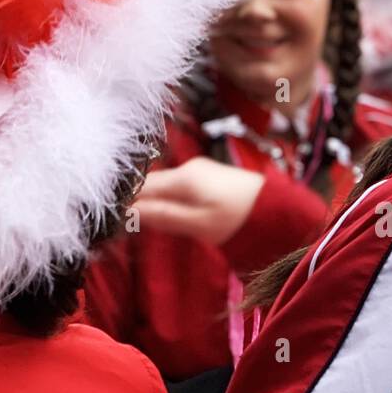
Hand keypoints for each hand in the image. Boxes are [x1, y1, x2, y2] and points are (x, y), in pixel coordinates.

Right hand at [132, 157, 265, 245]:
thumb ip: (164, 216)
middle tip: (126, 224)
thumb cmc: (239, 220)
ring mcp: (198, 169)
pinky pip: (176, 184)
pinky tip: (170, 212)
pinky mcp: (207, 175)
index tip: (113, 219)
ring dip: (153, 200)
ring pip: (163, 183)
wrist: (278, 209)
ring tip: (146, 221)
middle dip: (137, 201)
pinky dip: (168, 197)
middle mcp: (187, 167)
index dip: (125, 201)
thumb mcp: (199, 225)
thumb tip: (129, 212)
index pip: (141, 186)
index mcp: (183, 178)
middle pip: (150, 183)